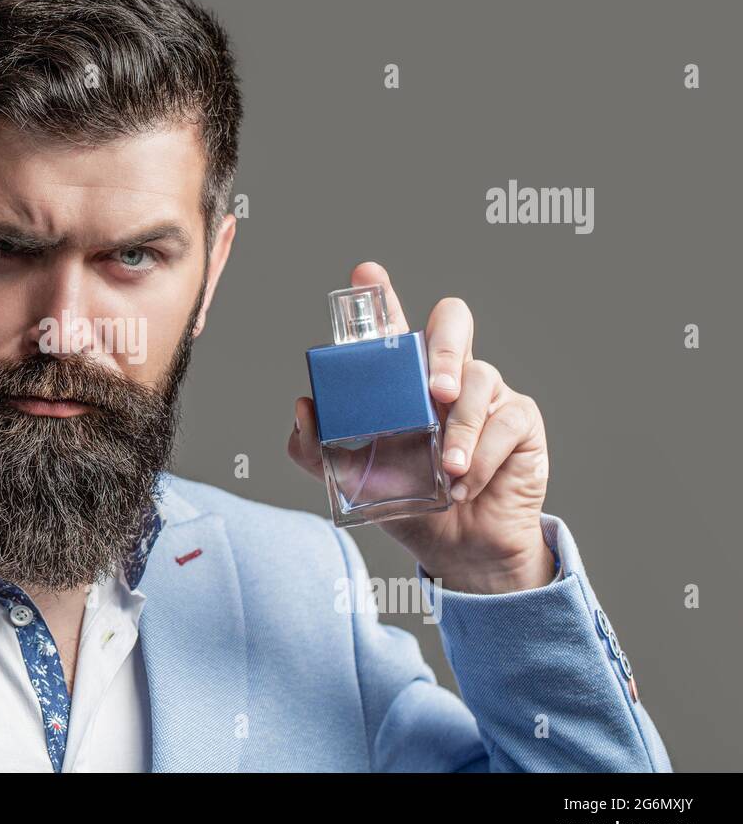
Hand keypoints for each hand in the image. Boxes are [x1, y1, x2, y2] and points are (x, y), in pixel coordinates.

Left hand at [288, 262, 554, 593]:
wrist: (457, 549)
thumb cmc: (408, 502)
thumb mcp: (350, 479)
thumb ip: (315, 448)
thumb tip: (303, 408)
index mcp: (403, 379)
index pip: (394, 323)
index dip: (381, 294)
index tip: (366, 274)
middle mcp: (446, 373)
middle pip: (453, 320)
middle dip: (445, 347)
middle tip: (436, 390)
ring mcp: (487, 392)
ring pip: (478, 380)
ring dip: (462, 430)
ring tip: (448, 471)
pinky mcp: (520, 419)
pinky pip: (505, 420)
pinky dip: (482, 456)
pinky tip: (466, 483)